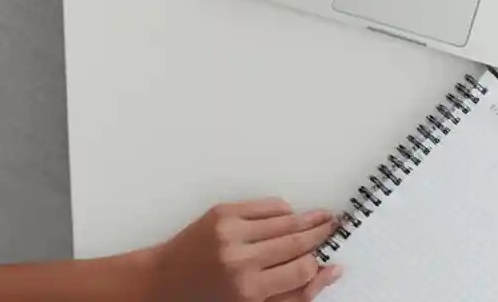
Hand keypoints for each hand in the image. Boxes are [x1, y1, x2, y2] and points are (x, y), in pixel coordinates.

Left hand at [144, 198, 342, 301]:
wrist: (161, 283)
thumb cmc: (205, 301)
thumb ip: (294, 296)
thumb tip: (330, 272)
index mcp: (248, 290)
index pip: (302, 269)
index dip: (319, 261)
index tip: (330, 255)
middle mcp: (240, 259)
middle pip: (297, 241)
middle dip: (320, 233)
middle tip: (335, 226)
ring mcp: (230, 232)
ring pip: (286, 219)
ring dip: (307, 218)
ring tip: (322, 217)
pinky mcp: (222, 213)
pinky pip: (267, 206)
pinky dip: (282, 210)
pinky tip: (289, 215)